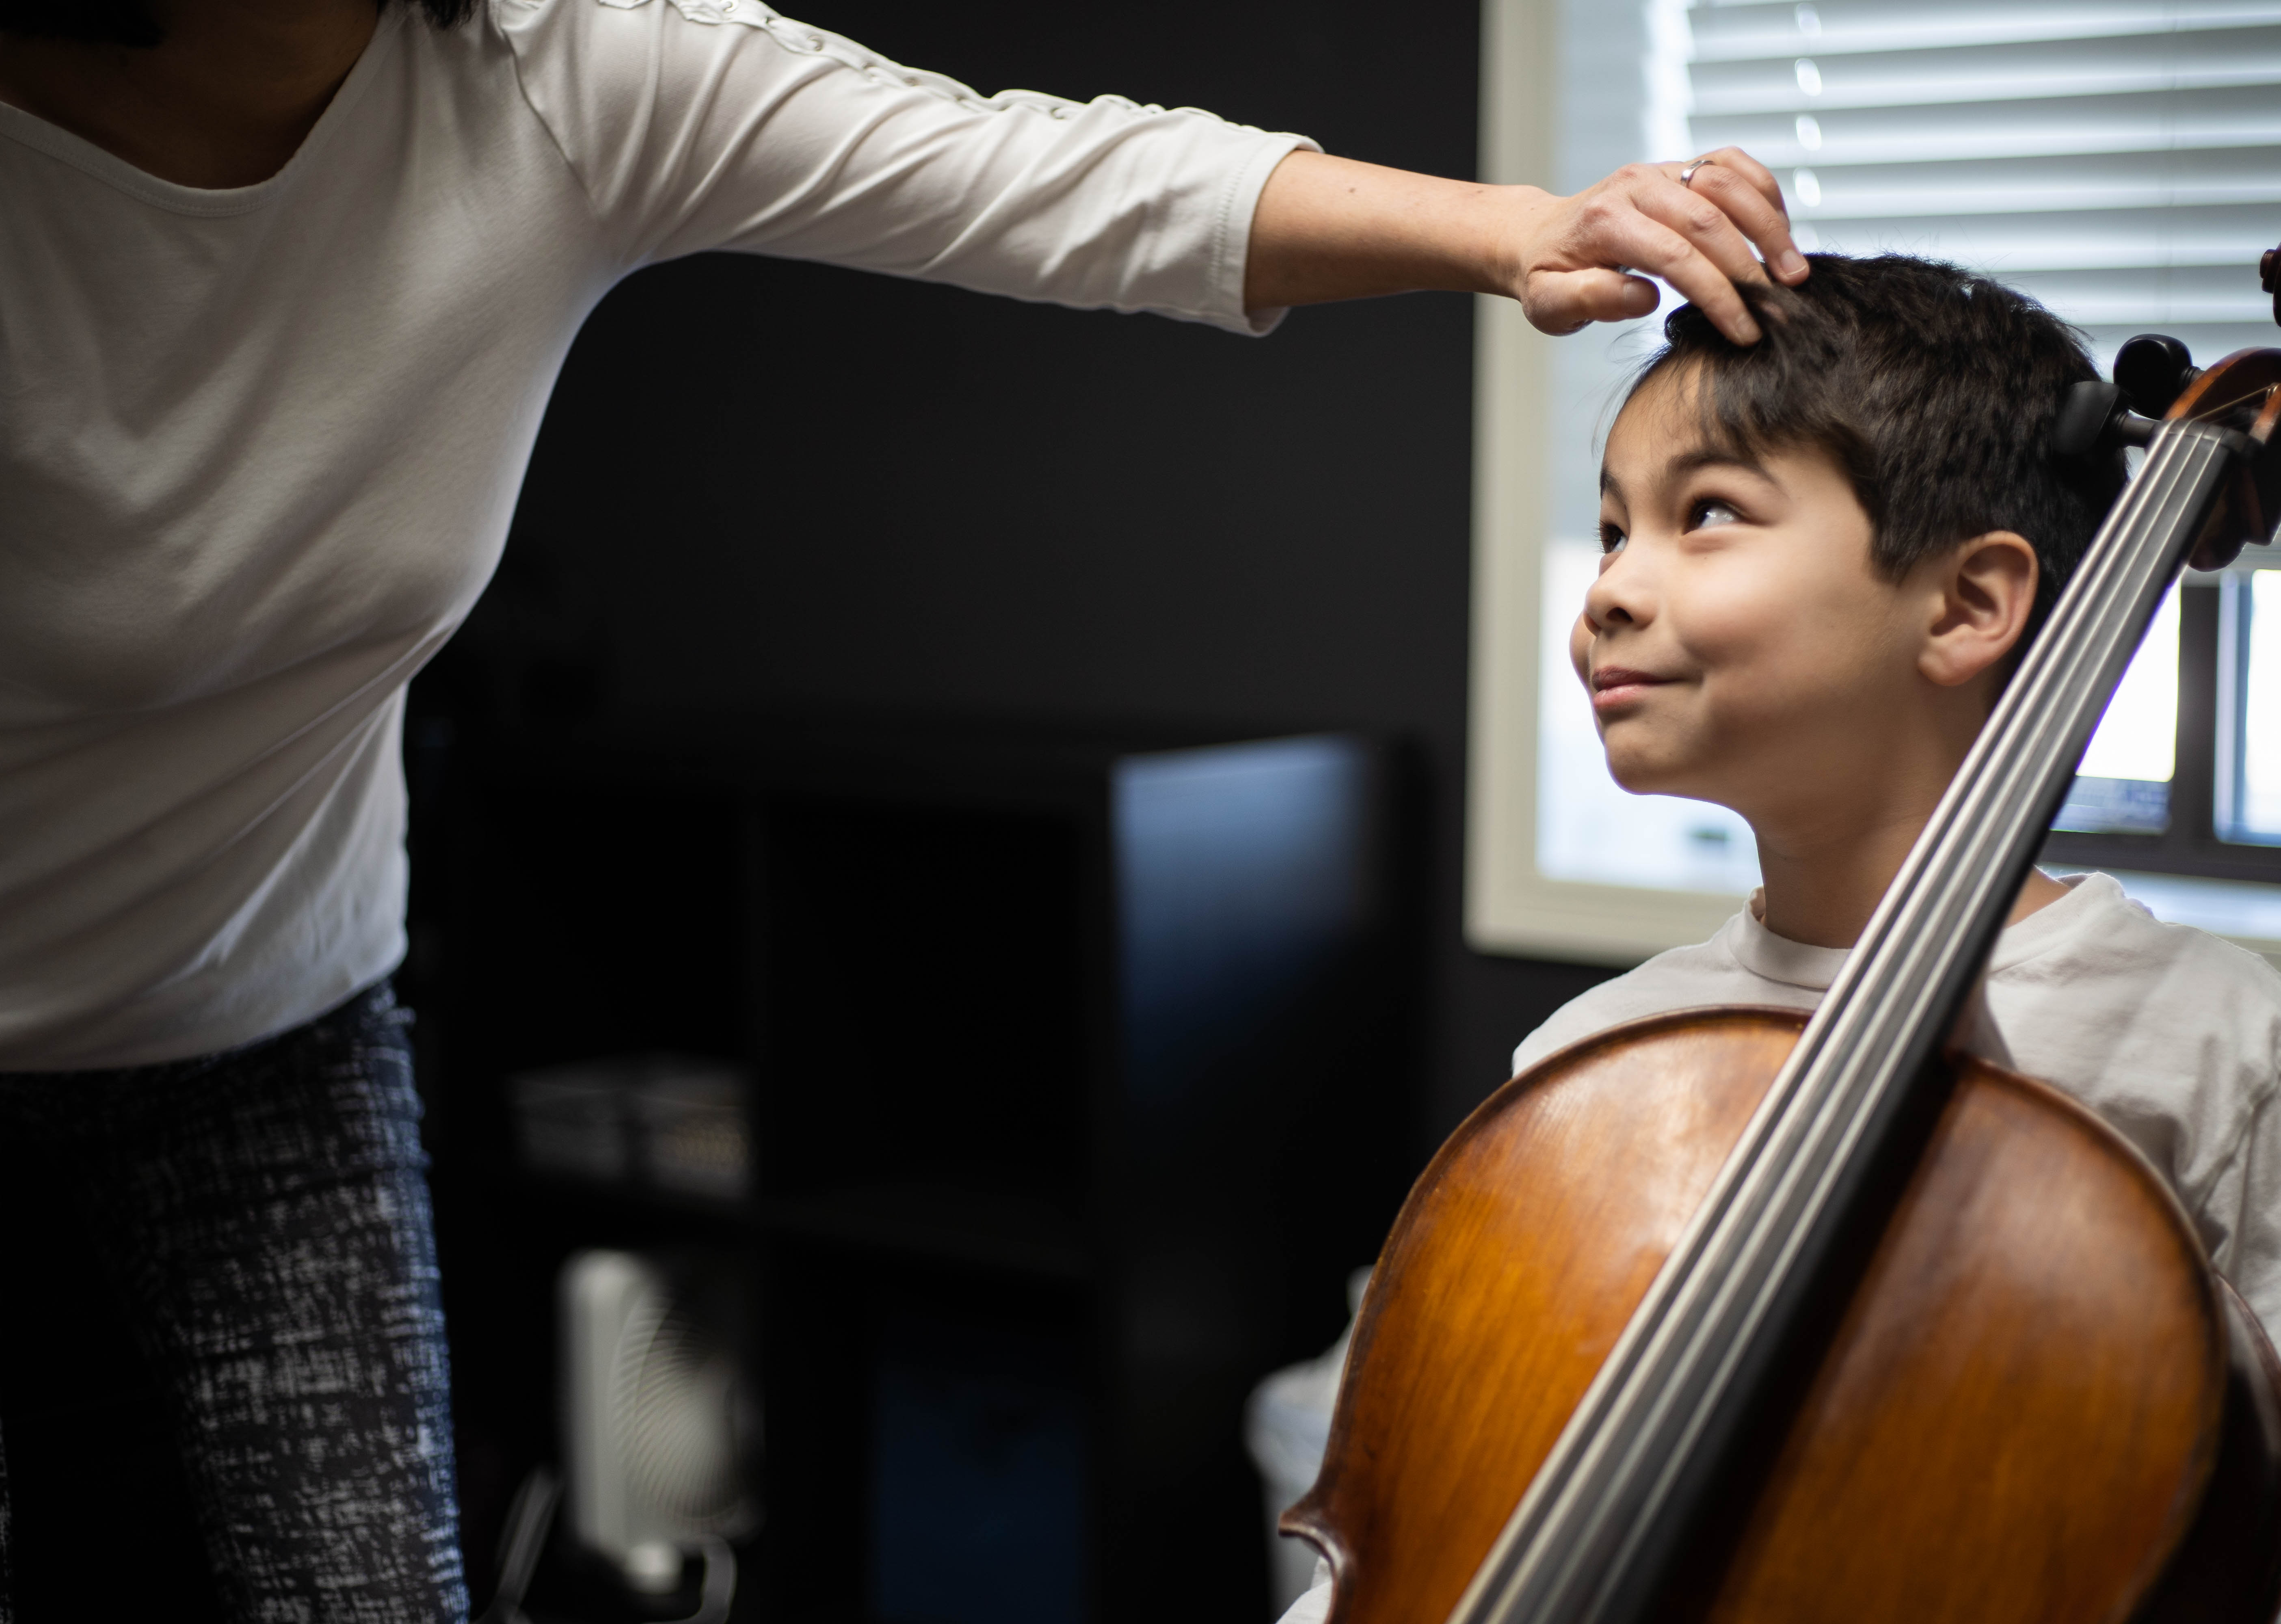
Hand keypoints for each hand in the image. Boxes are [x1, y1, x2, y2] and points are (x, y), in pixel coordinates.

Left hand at [1504, 150, 1807, 343]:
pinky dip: (1762, 190)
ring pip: (1728, 182)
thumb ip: (1590, 300)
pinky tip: (1780, 229)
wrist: (1541, 237)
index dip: (1717, 295)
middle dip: (1750, 266)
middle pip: (1709, 220)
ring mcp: (1661, 170)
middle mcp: (1635, 185)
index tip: (1744, 330)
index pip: (1675, 256)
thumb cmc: (1548, 278)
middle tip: (1780, 307)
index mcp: (1605, 221)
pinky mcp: (1679, 166)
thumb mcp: (1550, 304)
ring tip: (1793, 271)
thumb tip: (1646, 296)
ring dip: (1769, 225)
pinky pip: (1731, 163)